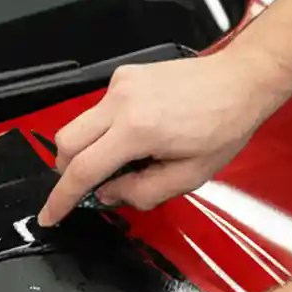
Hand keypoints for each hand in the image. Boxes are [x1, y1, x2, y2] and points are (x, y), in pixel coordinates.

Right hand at [39, 52, 287, 225]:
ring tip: (124, 161)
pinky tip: (136, 136)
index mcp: (137, 130)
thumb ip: (142, 192)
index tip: (50, 215)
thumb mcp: (190, 176)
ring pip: (78, 125)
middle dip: (68, 172)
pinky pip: (98, 110)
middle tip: (90, 188)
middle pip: (65, 143)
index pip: (82, 170)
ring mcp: (120, 84)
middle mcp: (121, 102)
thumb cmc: (224, 126)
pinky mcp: (125, 75)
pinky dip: (105, 130)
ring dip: (88, 150)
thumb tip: (108, 194)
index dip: (61, 198)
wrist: (241, 80)